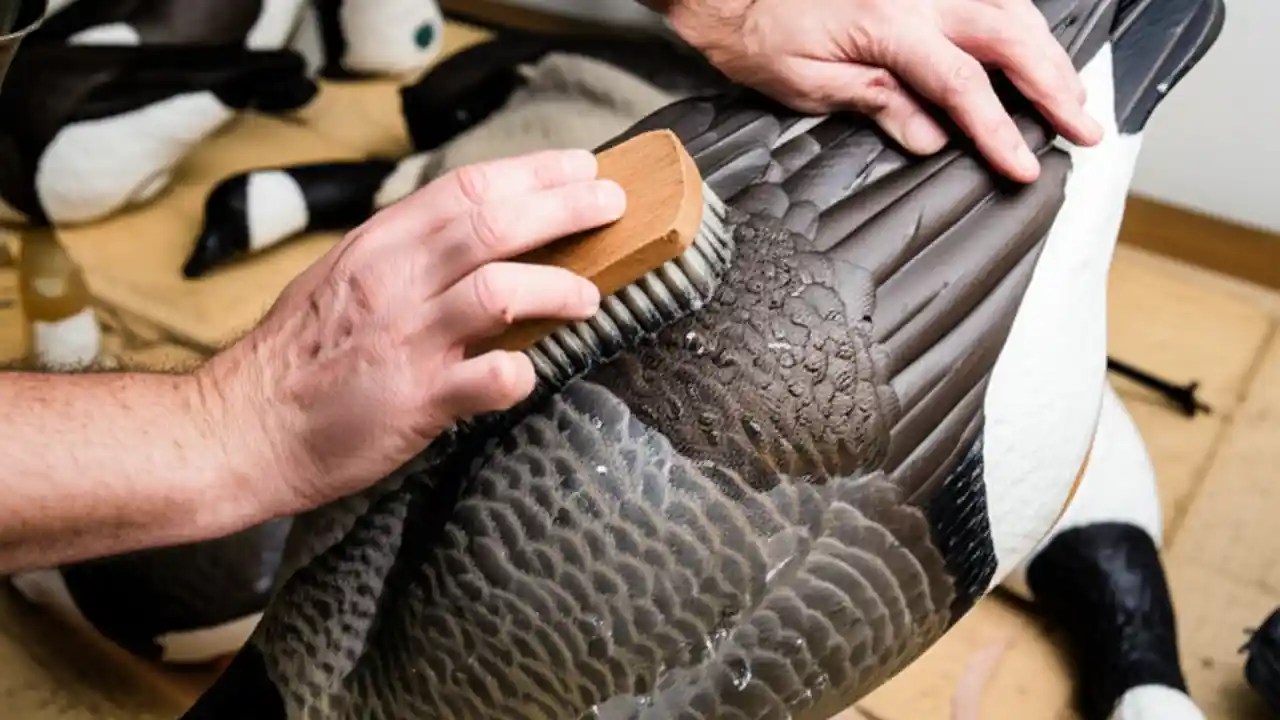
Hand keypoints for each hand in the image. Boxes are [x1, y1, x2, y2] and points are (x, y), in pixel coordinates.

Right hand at [198, 149, 625, 516]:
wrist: (243, 427)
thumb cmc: (300, 354)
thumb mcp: (346, 276)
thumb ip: (411, 254)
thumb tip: (484, 235)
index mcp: (380, 245)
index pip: (468, 188)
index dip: (534, 173)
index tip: (581, 168)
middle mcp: (395, 281)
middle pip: (495, 225)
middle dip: (565, 208)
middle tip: (611, 205)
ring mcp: (407, 339)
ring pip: (500, 291)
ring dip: (559, 287)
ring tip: (590, 294)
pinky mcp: (416, 399)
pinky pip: (488, 379)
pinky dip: (521, 374)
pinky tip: (532, 373)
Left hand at [656, 0, 1102, 181]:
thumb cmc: (759, 33)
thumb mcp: (807, 84)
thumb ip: (876, 103)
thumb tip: (931, 138)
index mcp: (890, 28)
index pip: (964, 87)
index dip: (1000, 131)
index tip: (1025, 166)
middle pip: (1010, 38)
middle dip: (1055, 86)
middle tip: (1086, 127)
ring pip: (1009, 8)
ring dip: (1047, 53)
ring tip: (1071, 95)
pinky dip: (1019, 20)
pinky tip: (1033, 45)